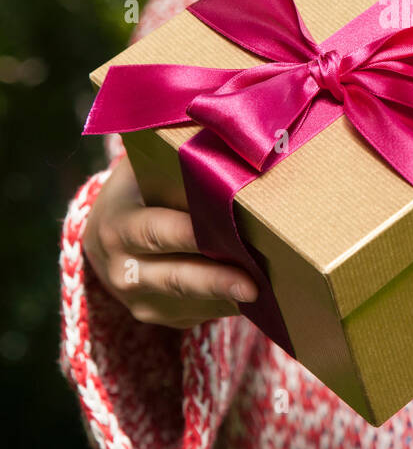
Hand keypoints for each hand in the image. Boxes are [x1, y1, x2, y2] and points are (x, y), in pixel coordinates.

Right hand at [82, 155, 258, 328]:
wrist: (104, 237)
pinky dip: (232, 302)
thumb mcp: (141, 170)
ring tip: (273, 287)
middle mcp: (123, 270)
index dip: (190, 235)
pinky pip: (202, 313)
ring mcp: (141, 300)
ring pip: (193, 302)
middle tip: (256, 284)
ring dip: (232, 295)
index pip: (156, 232)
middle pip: (177, 278)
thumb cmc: (137, 190)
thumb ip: (175, 159)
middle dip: (219, 281)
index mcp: (118, 228)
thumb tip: (224, 131)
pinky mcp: (161, 316)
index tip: (228, 234)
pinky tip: (262, 293)